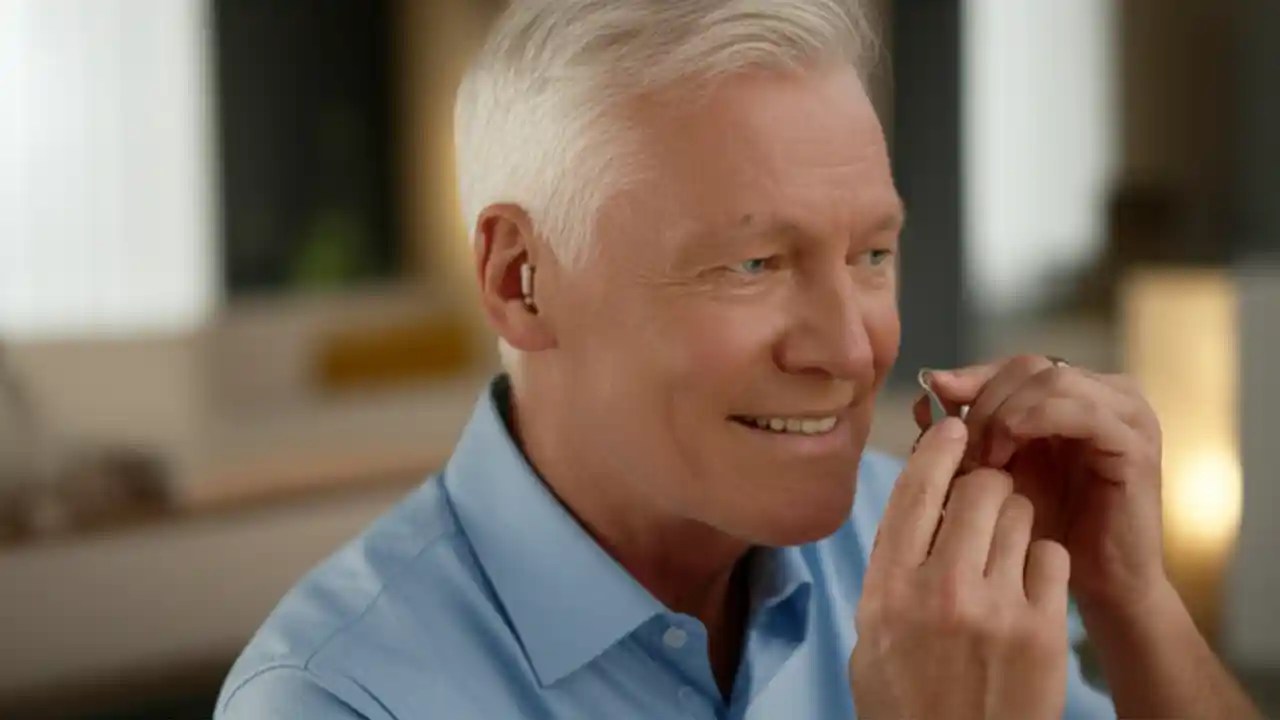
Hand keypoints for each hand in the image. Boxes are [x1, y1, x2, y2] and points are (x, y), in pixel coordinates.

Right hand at [851, 418, 1069, 719]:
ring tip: (1005, 551)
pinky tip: (1029, 585)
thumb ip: (890, 567)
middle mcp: (939, 589)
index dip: (939, 448)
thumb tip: (916, 505)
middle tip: (986, 501)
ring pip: (1020, 514)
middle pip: (979, 489)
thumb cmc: (905, 701)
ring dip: (1015, 521)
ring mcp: (995, 609)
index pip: (916, 490)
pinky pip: (1050, 556)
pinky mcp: (1042, 631)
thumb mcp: (873, 632)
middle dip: (986, 484)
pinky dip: (1042, 561)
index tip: (954, 427)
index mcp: (888, 586)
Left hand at [917, 355, 1166, 613]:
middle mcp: (1108, 393)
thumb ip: (967, 428)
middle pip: (1030, 366)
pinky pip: (1079, 410)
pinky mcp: (1134, 442)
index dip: (973, 376)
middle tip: (958, 443)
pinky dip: (1031, 422)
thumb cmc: (1045, 531)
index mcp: (1077, 394)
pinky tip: (1003, 454)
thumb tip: (928, 389)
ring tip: (980, 455)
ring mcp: (1127, 414)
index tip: (934, 393)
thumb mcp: (996, 469)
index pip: (1015, 365)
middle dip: (985, 399)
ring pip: (1051, 379)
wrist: (1099, 584)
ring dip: (1003, 412)